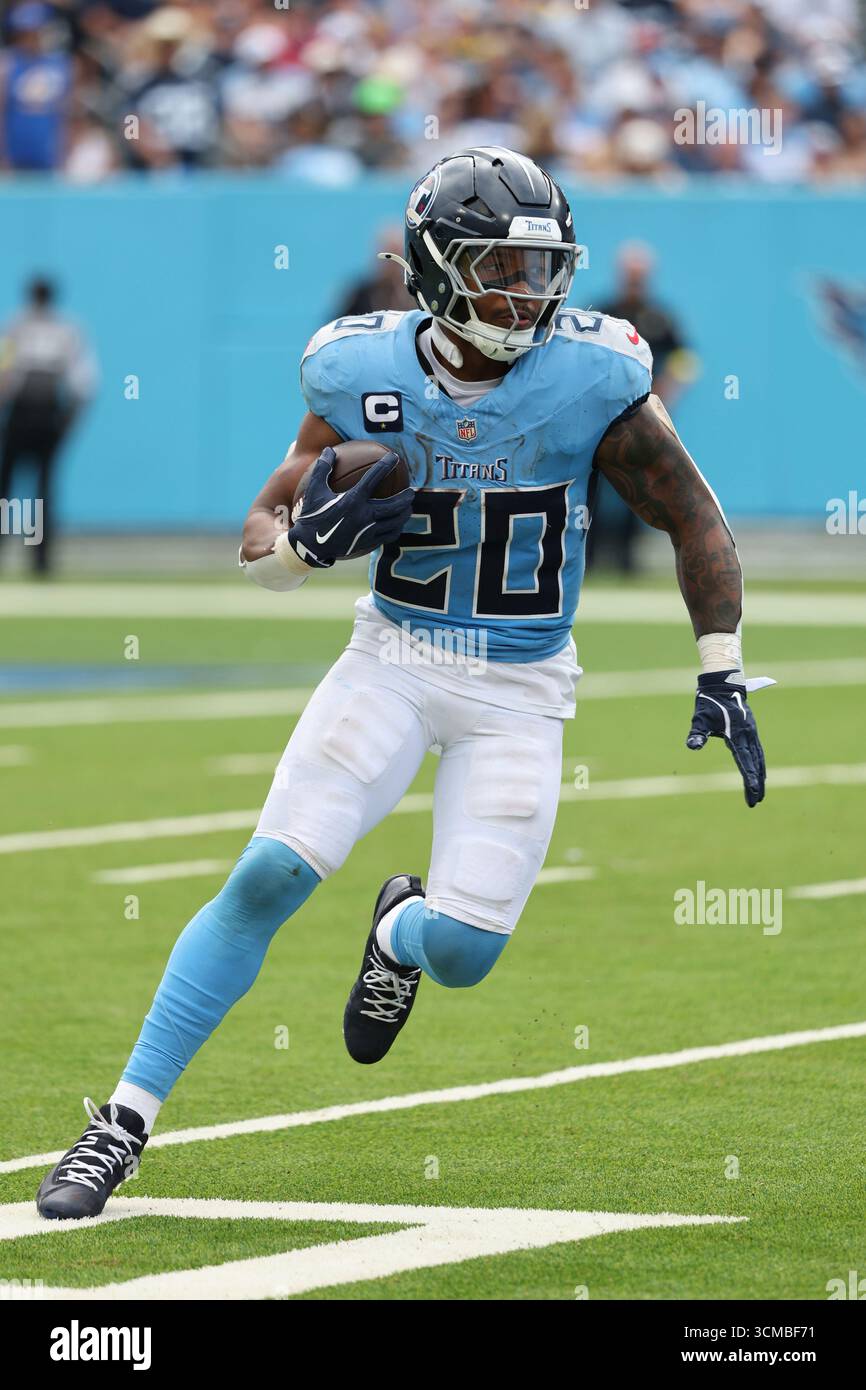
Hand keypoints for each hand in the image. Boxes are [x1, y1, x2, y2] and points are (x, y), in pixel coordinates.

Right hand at [287, 447, 414, 566]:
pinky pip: (389, 536)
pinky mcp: (368, 542)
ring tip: (408, 508)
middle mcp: (363, 515)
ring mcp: (367, 531)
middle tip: (411, 492)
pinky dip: (396, 529)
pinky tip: (397, 525)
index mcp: (352, 500)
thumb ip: (323, 469)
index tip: (394, 457)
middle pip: (394, 505)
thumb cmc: (312, 515)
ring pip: (395, 522)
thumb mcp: (314, 490)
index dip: (386, 465)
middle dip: (405, 497)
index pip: (374, 478)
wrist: (310, 545)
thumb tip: (329, 450)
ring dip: (404, 514)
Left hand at [686, 670, 766, 807]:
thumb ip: (697, 733)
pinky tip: (760, 774)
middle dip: (756, 784)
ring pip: (760, 759)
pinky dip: (760, 765)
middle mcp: (748, 735)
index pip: (744, 760)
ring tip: (760, 794)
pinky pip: (758, 752)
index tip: (754, 791)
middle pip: (756, 764)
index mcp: (737, 734)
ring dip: (761, 776)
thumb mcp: (700, 718)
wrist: (723, 685)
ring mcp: (752, 733)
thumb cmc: (709, 703)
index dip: (749, 777)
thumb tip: (692, 745)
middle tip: (756, 802)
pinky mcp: (751, 731)